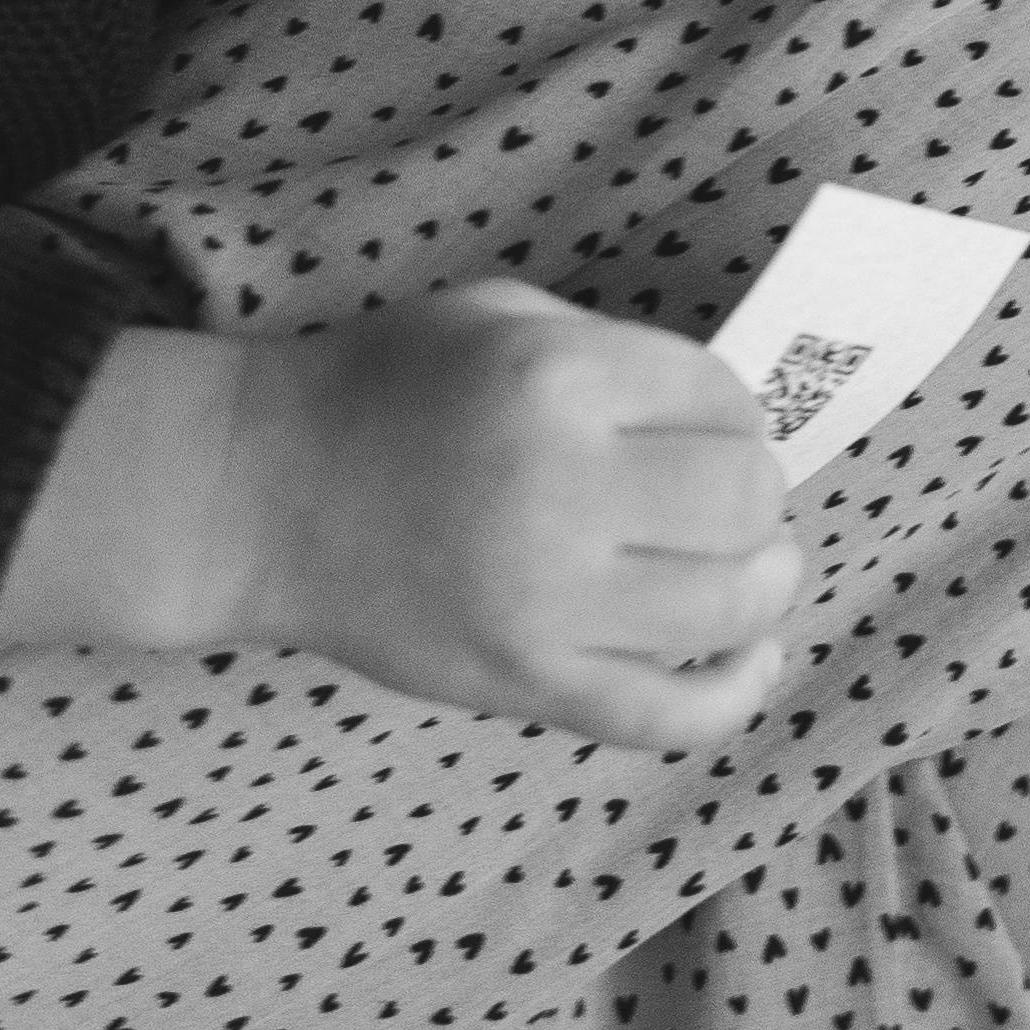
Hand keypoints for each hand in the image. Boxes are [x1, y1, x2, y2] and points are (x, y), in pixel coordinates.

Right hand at [222, 279, 800, 749]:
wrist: (262, 492)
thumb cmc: (380, 385)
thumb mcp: (495, 317)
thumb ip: (609, 351)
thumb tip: (720, 415)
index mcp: (557, 377)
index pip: (721, 399)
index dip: (738, 412)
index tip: (719, 426)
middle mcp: (564, 488)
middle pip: (742, 501)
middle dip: (758, 494)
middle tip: (734, 496)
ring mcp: (547, 601)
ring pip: (730, 606)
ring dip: (767, 583)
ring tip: (755, 568)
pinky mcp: (528, 684)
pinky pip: (669, 712)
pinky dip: (734, 691)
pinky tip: (751, 655)